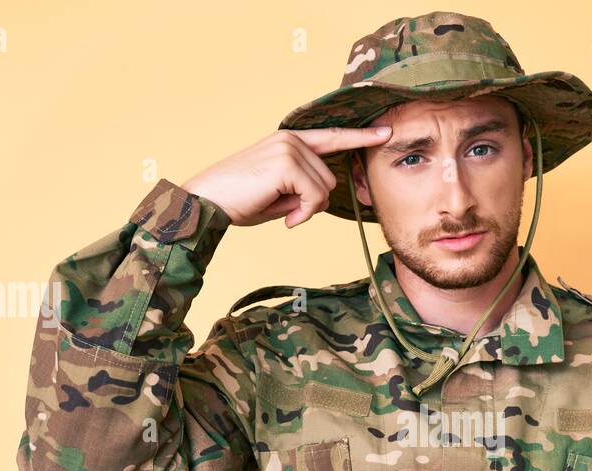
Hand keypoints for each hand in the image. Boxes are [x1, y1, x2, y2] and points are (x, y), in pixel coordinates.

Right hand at [180, 126, 391, 227]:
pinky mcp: (287, 163)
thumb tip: (322, 199)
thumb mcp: (278, 194)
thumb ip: (303, 189)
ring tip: (281, 212)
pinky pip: (315, 197)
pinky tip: (284, 218)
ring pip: (326, 188)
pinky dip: (303, 214)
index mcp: (288, 142)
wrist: (207, 202)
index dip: (360, 136)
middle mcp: (291, 139)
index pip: (332, 137)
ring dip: (307, 209)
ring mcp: (289, 148)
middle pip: (331, 177)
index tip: (385, 132)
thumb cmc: (238, 201)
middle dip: (314, 202)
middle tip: (288, 213)